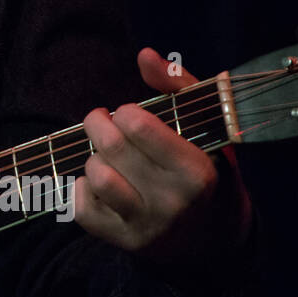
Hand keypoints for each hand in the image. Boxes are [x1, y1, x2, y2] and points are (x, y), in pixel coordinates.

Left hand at [75, 48, 253, 275]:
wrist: (216, 240)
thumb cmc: (208, 170)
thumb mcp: (207, 128)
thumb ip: (178, 88)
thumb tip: (145, 55)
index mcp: (196, 172)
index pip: (138, 126)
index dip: (125, 112)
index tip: (129, 114)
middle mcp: (172, 202)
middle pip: (110, 146)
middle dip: (98, 125)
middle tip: (103, 122)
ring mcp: (146, 226)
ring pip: (95, 175)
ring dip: (93, 158)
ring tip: (107, 155)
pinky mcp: (123, 241)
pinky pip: (82, 207)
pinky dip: (83, 189)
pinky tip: (102, 183)